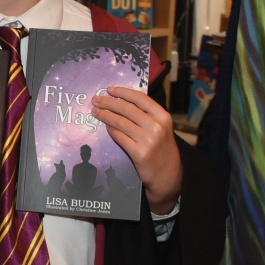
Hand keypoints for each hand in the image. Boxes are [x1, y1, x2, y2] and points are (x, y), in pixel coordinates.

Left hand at [90, 88, 181, 212]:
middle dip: (108, 102)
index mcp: (163, 116)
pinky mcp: (139, 153)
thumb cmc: (162, 148)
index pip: (140, 98)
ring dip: (105, 115)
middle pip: (127, 109)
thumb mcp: (161, 128)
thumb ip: (146, 115)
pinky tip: (106, 127)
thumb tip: (121, 101)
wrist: (168, 175)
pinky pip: (120, 137)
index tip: (109, 89)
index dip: (122, 92)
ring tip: (96, 112)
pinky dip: (111, 130)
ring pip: (120, 122)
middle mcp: (156, 126)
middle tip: (96, 99)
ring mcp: (148, 140)